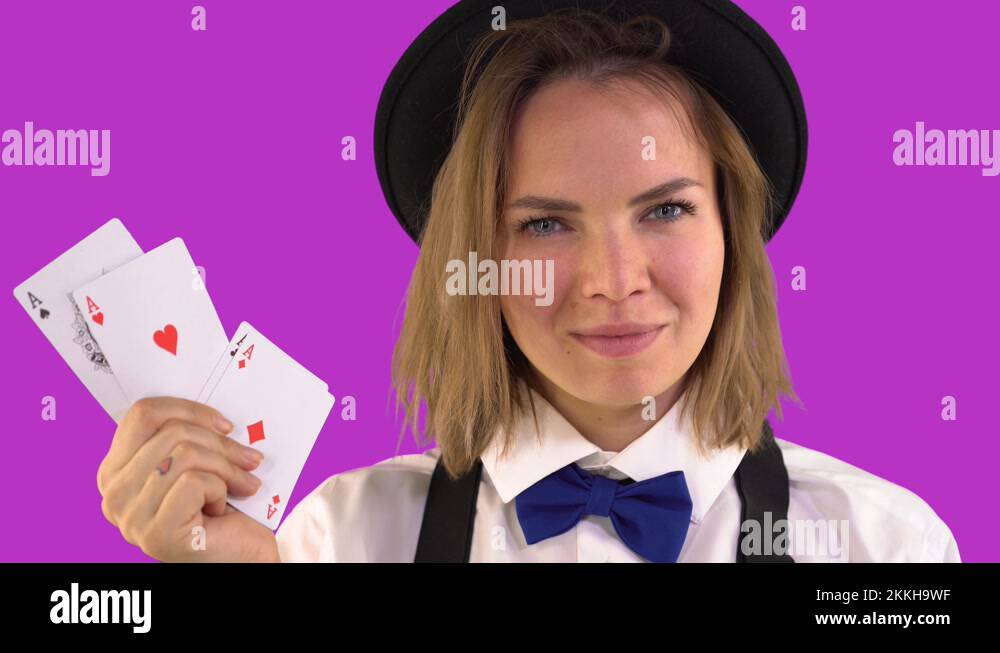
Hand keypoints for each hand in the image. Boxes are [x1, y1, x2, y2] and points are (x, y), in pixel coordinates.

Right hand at [97, 397, 280, 561]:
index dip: (189, 410)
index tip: (224, 424)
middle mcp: (113, 493)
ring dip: (227, 469)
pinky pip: (193, 482)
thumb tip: (209, 403)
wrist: (240, 558)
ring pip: (185, 455)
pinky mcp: (155, 533)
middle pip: (171, 432)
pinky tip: (222, 510)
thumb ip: (185, 437)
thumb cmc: (221, 510)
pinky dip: (220, 491)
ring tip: (243, 485)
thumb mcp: (197, 464)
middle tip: (250, 459)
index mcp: (115, 469)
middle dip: (221, 444)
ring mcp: (129, 517)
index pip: (143, 414)